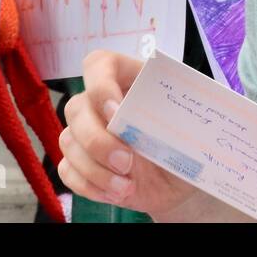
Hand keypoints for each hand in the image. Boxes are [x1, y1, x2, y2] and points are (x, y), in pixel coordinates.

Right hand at [59, 50, 202, 219]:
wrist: (179, 181)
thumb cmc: (184, 143)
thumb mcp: (188, 124)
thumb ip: (173, 113)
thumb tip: (166, 114)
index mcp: (129, 80)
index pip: (99, 64)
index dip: (100, 85)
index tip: (116, 111)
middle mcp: (100, 103)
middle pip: (76, 107)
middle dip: (98, 140)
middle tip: (127, 162)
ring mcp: (85, 132)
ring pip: (68, 141)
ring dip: (95, 169)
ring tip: (126, 186)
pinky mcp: (79, 162)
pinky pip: (67, 170)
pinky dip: (90, 185)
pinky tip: (116, 192)